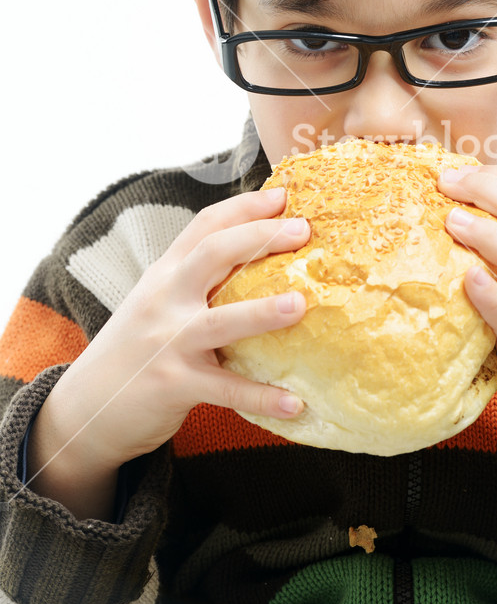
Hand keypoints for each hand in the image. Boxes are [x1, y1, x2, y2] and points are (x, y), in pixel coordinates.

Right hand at [28, 187, 309, 518]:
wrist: (86, 407)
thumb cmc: (137, 348)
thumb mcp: (158, 302)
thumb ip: (198, 281)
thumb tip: (262, 260)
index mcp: (165, 274)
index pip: (205, 225)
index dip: (245, 206)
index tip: (284, 196)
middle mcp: (165, 299)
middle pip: (212, 254)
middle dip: (259, 237)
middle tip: (303, 231)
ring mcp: (168, 342)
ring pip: (220, 322)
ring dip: (262, 312)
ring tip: (301, 305)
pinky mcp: (174, 385)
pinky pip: (225, 390)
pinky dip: (261, 397)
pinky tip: (295, 403)